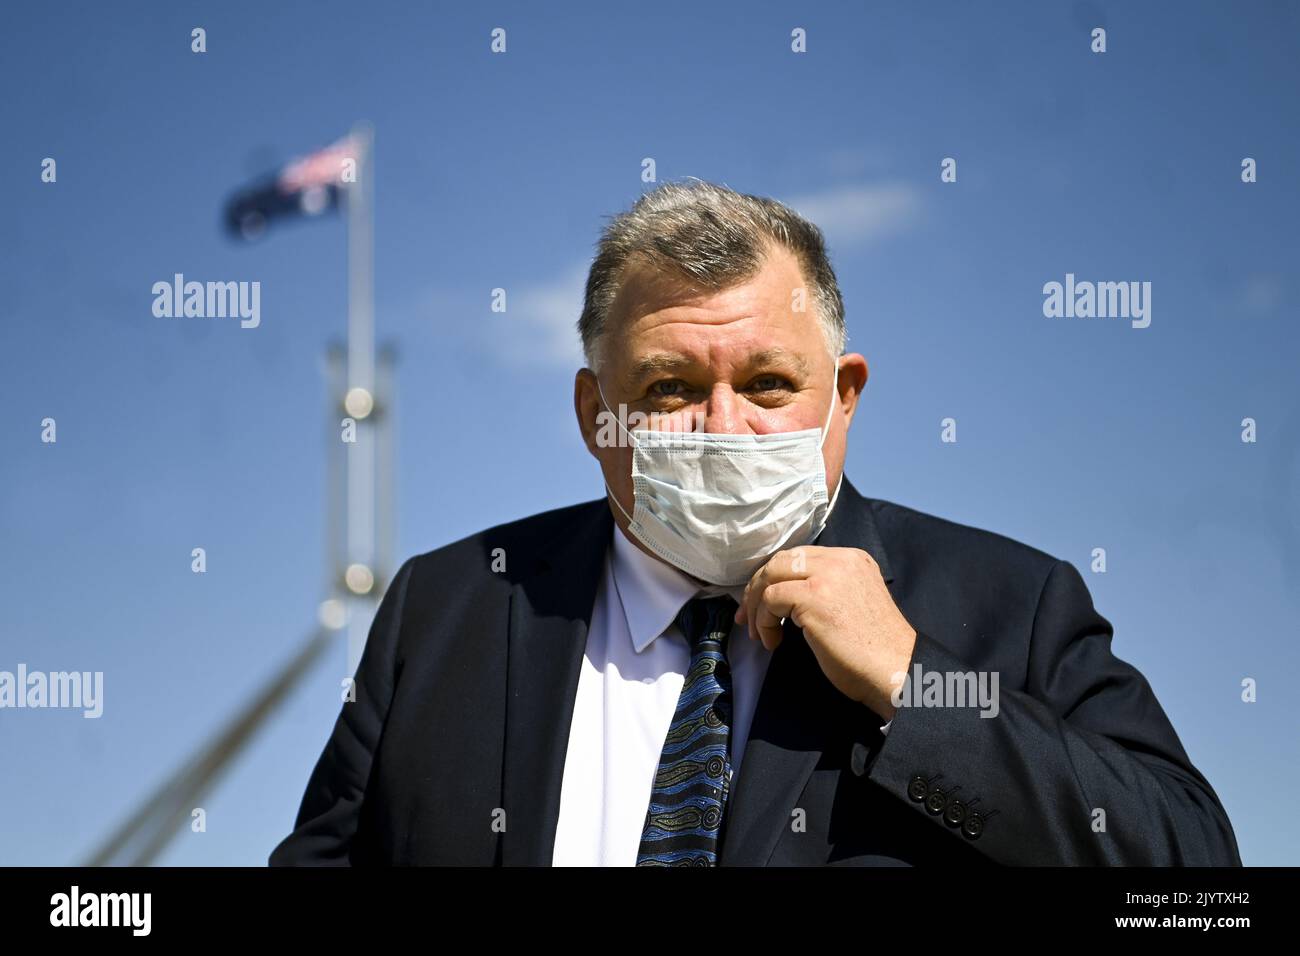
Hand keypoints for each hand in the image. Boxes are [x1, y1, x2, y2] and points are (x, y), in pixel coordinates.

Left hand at [736, 546, 916, 719]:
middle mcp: (841, 560)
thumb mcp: (852, 603)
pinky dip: (764, 621)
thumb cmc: (873, 651)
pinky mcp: (814, 597)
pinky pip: (771, 599)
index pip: (799, 557)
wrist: (895, 670)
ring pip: (771, 576)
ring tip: (760, 634)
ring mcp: (828, 576)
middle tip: (747, 617)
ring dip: (757, 607)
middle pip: (780, 560)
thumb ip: (826, 589)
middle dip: (757, 588)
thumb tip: (782, 596)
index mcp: (852, 559)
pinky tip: (773, 641)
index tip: (760, 604)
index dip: (773, 579)